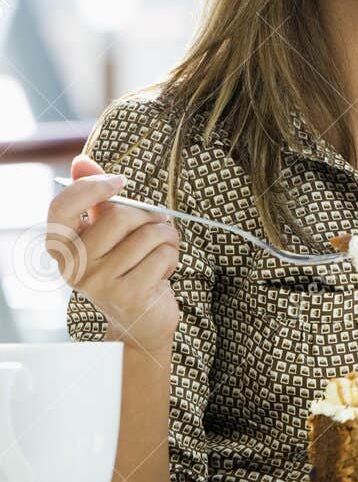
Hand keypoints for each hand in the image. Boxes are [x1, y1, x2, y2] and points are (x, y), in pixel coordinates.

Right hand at [45, 154, 182, 347]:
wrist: (140, 320)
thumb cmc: (126, 266)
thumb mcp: (107, 232)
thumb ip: (94, 197)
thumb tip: (81, 161)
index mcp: (62, 247)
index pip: (62, 208)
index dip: (91, 187)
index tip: (119, 181)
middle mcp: (74, 266)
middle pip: (119, 215)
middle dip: (149, 216)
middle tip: (155, 227)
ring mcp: (99, 283)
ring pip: (149, 234)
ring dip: (166, 238)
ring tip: (158, 253)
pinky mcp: (128, 295)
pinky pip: (164, 254)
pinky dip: (172, 257)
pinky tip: (162, 273)